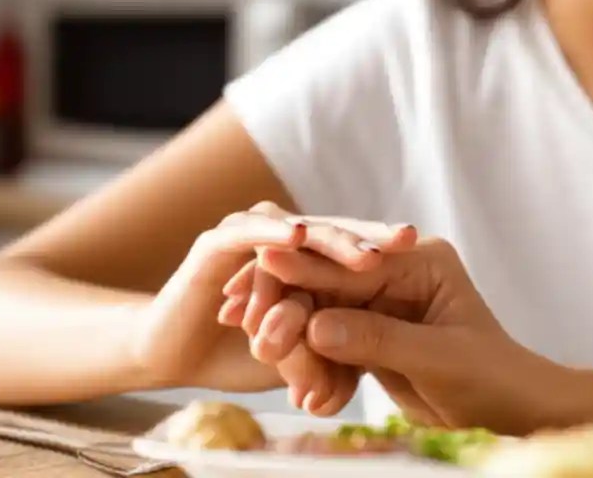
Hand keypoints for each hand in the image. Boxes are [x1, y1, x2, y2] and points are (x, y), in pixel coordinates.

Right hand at [130, 201, 415, 404]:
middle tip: (407, 238)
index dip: (388, 243)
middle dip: (372, 239)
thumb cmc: (246, 359)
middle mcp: (289, 239)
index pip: (361, 245)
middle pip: (339, 234)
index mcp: (315, 259)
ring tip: (366, 256)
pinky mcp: (218, 243)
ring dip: (333, 242)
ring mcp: (253, 236)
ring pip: (303, 233)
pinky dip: (274, 234)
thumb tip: (369, 345)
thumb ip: (337, 349)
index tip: (418, 240)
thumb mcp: (306, 360)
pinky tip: (297, 237)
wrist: (174, 357)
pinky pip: (250, 233)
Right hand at [230, 237, 560, 431]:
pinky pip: (328, 340)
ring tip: (280, 370)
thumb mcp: (438, 359)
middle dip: (292, 311)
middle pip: (326, 282)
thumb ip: (378, 339)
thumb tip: (315, 327)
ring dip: (298, 343)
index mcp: (419, 261)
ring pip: (319, 313)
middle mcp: (395, 274)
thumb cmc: (490, 378)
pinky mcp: (369, 333)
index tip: (263, 265)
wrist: (508, 409)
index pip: (352, 260)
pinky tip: (305, 390)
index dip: (306, 265)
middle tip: (259, 335)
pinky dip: (314, 364)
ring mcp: (380, 303)